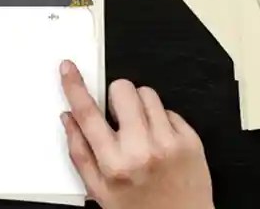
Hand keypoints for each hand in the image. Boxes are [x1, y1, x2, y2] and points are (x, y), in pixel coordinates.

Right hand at [60, 60, 213, 208]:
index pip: (88, 115)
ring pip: (148, 94)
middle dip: (117, 96)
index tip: (69, 68)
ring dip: (141, 106)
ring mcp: (169, 143)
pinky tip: (160, 141)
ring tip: (142, 131)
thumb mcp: (99, 191)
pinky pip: (170, 109)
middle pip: (123, 90)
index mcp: (114, 164)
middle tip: (119, 116)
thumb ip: (80, 152)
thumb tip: (68, 117)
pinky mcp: (190, 140)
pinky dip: (162, 120)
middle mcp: (142, 150)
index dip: (75, 87)